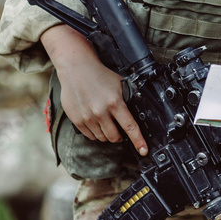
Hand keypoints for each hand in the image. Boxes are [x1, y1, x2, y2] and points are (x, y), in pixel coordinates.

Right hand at [41, 25, 147, 154]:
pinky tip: (97, 123)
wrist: (76, 69)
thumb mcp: (120, 85)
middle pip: (115, 137)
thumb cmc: (100, 76)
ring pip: (102, 138)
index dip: (138, 141)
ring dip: (107, 135)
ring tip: (107, 123)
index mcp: (115, 103)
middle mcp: (101, 112)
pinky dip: (96, 133)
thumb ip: (127, 100)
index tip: (144, 150)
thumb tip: (138, 114)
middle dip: (120, 137)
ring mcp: (87, 117)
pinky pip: (90, 136)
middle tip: (120, 130)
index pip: (130, 127)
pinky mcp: (77, 120)